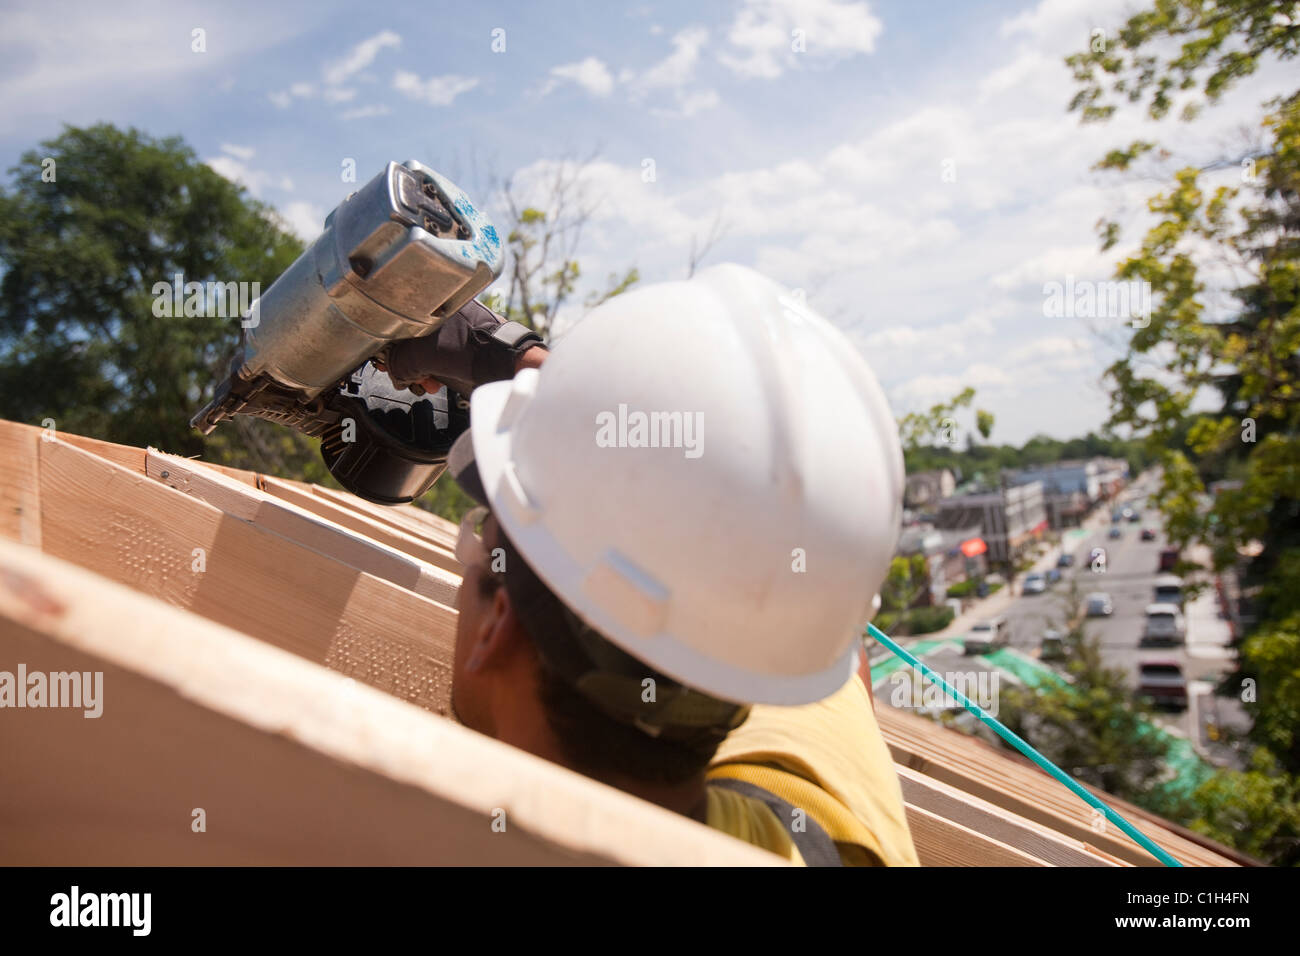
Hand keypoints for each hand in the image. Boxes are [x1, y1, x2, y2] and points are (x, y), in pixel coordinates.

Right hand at [376, 299, 546, 395]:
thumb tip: (395, 372)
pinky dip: (439, 366)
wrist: (504, 360)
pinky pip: (446, 351)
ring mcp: (459, 322)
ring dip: (424, 369)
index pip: (399, 323)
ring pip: (430, 347)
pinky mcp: (469, 337)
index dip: (390, 347)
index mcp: (431, 301)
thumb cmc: (470, 350)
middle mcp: (445, 307)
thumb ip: (400, 363)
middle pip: (414, 338)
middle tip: (411, 378)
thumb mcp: (423, 357)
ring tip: (428, 383)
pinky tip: (439, 381)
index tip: (388, 363)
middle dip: (409, 363)